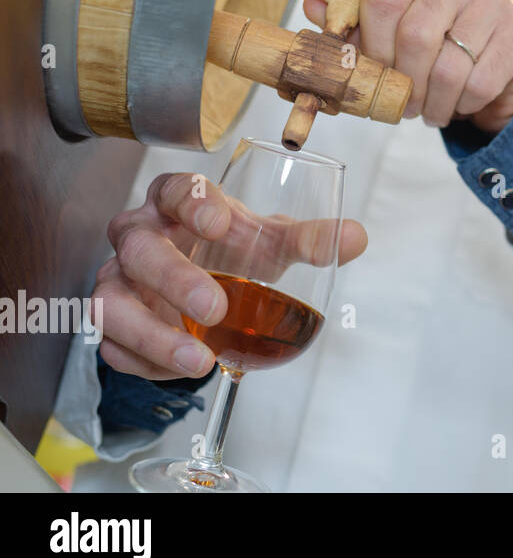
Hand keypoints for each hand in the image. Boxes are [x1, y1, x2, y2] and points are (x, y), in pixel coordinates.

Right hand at [95, 172, 367, 380]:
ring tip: (198, 358)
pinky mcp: (113, 320)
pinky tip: (182, 369)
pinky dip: (145, 361)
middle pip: (140, 248)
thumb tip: (355, 237)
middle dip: (175, 279)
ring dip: (151, 334)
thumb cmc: (233, 249)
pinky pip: (113, 344)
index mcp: (178, 204)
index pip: (175, 189)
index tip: (220, 222)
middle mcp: (140, 236)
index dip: (192, 203)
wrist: (207, 283)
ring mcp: (119, 280)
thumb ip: (309, 239)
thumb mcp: (271, 242)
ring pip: (111, 302)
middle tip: (216, 308)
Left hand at [303, 0, 512, 132]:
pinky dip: (466, 103)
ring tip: (434, 110)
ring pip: (450, 64)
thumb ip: (352, 25)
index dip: (373, 46)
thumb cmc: (435, 58)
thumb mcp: (387, 44)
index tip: (375, 75)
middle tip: (406, 105)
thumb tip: (311, 4)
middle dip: (406, 82)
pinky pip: (482, 80)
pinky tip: (464, 103)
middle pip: (416, 33)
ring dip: (436, 100)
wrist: (495, 77)